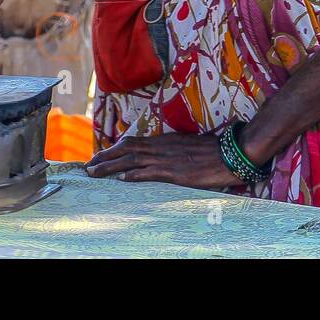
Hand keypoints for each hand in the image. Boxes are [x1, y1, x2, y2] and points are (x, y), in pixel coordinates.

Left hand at [84, 133, 244, 190]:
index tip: (101, 155)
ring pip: (132, 160)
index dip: (115, 149)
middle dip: (106, 157)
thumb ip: (172, 150)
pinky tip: (122, 179)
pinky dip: (133, 175)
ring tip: (94, 172)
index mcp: (165, 141)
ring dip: (111, 167)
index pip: (134, 142)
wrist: (230, 153)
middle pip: (127, 149)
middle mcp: (162, 147)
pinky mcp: (174, 172)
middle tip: (89, 165)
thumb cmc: (213, 151)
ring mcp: (167, 159)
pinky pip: (149, 173)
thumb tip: (159, 157)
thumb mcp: (188, 146)